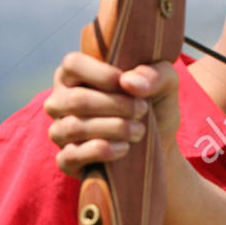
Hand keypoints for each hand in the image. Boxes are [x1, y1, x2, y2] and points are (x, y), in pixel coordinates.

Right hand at [44, 51, 172, 175]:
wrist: (160, 148)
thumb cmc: (155, 107)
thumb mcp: (165, 85)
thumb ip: (155, 74)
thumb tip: (129, 82)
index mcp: (76, 75)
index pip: (73, 64)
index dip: (101, 74)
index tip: (127, 84)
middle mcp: (61, 101)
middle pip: (76, 99)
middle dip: (115, 105)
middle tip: (142, 110)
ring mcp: (60, 131)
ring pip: (73, 127)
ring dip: (113, 128)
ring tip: (139, 130)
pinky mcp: (66, 160)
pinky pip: (69, 156)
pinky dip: (99, 152)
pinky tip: (124, 148)